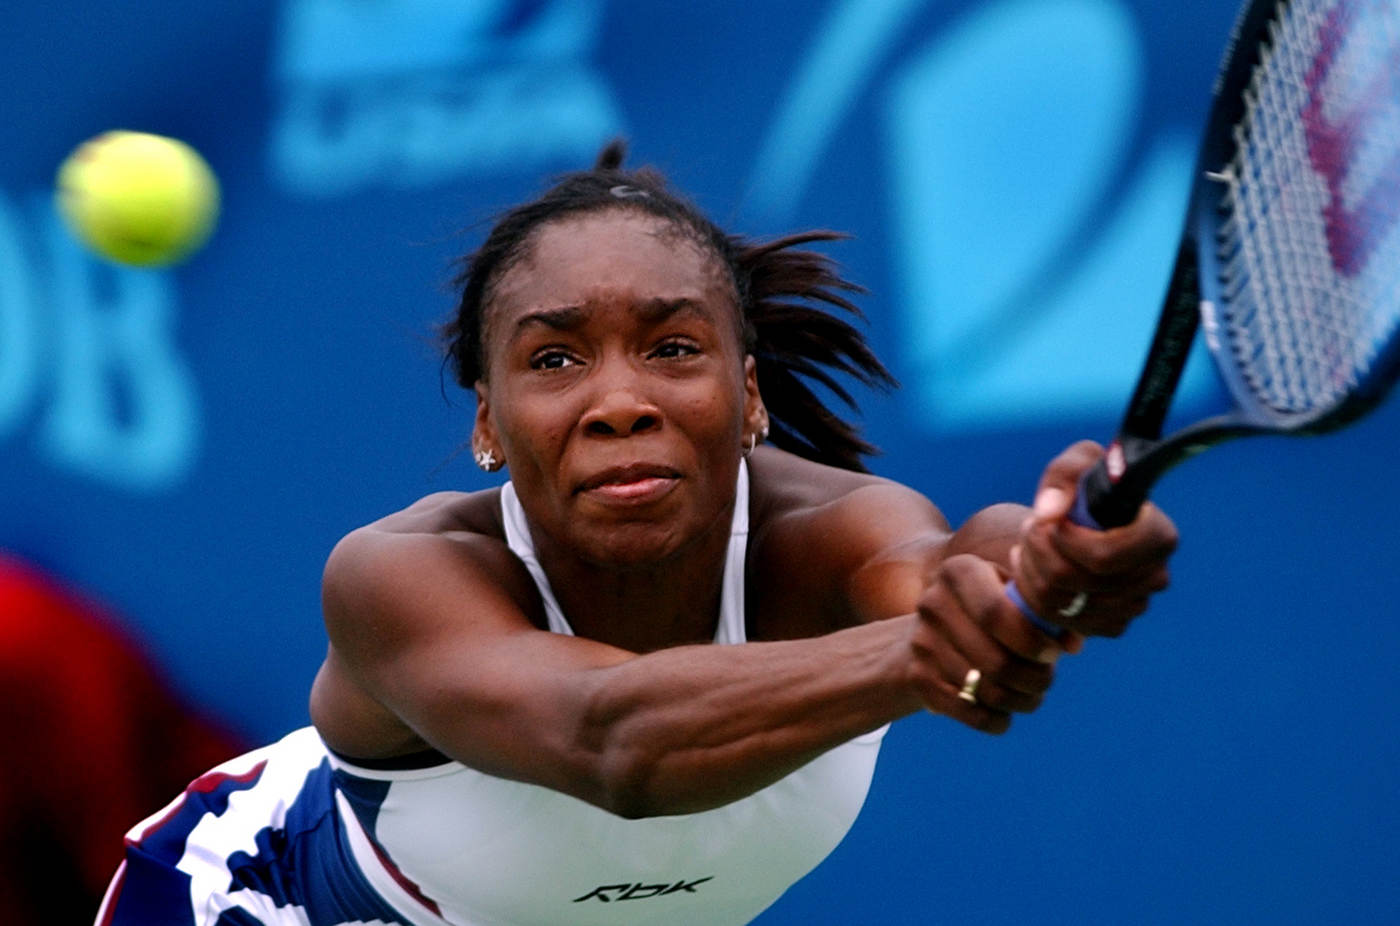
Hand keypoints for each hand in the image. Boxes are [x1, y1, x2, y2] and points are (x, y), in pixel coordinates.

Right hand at [906, 553, 1063, 733]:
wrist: (930, 632)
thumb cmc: (987, 610)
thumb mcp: (1012, 595)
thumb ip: (1047, 612)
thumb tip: (1072, 644)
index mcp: (958, 571)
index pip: (996, 612)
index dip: (1032, 641)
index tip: (1054, 653)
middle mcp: (932, 603)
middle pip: (995, 659)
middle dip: (1034, 678)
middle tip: (1046, 680)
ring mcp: (921, 642)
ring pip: (985, 690)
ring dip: (1020, 701)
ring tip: (1032, 696)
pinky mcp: (917, 678)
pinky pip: (968, 712)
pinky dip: (996, 721)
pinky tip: (1006, 714)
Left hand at [1011, 441, 1178, 637]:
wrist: (1089, 522)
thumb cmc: (1088, 488)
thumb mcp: (1078, 463)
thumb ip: (1065, 474)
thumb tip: (1049, 512)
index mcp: (1159, 536)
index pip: (1104, 556)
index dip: (1067, 541)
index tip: (1053, 522)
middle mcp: (1154, 576)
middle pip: (1074, 579)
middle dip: (1038, 550)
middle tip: (1029, 527)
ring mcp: (1134, 605)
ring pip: (1060, 601)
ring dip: (1031, 567)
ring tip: (1028, 542)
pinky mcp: (1111, 624)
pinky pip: (1058, 619)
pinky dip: (1033, 592)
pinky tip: (1034, 565)